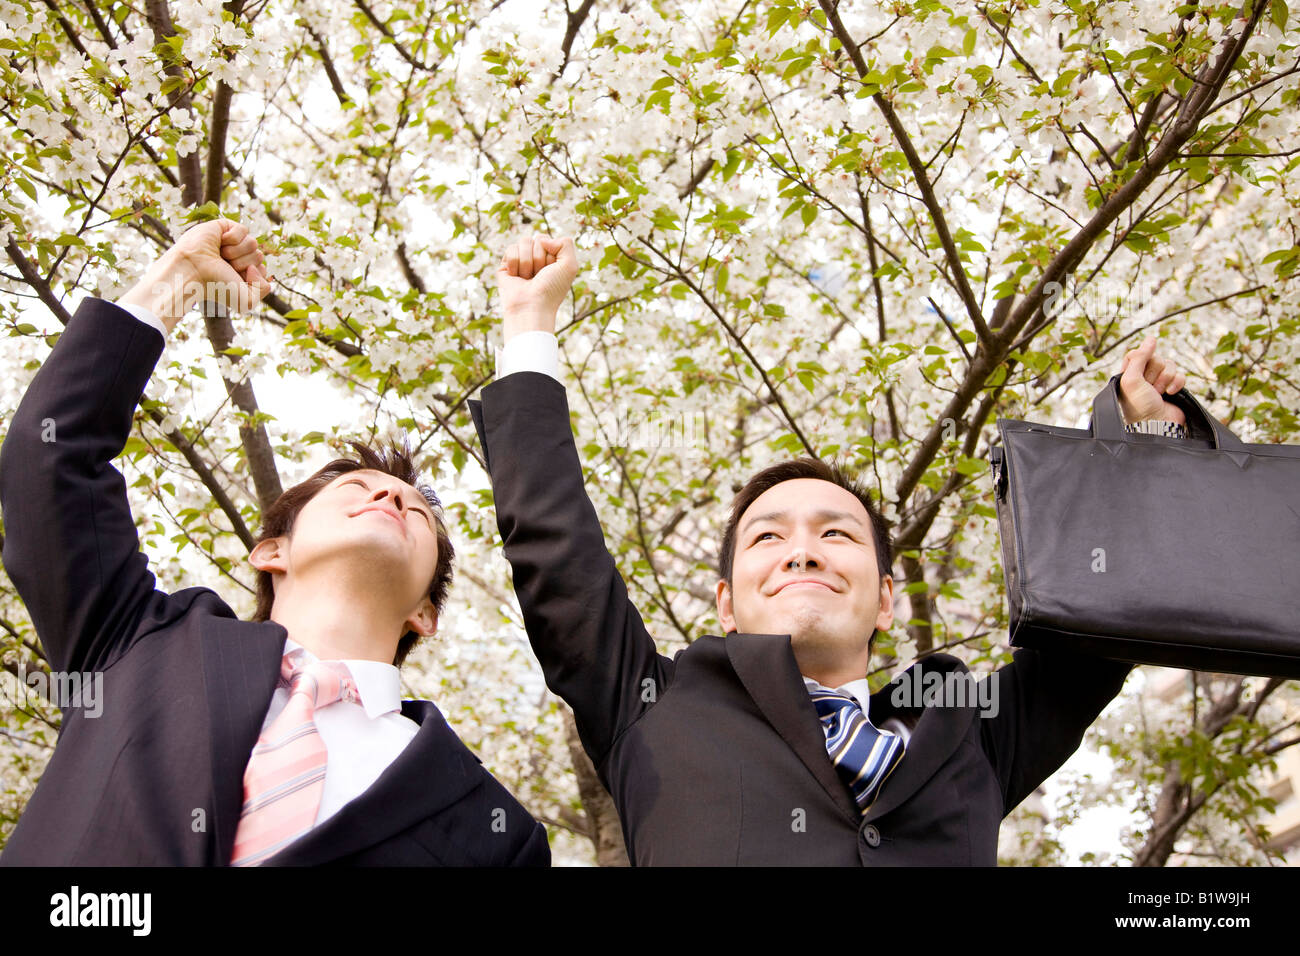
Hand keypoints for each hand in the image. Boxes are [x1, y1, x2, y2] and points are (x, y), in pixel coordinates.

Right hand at [120, 219, 271, 330]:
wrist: (194, 271)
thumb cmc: (216, 286)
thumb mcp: (247, 301)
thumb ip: (264, 289)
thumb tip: (257, 265)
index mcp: (242, 273)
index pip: (263, 269)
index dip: (253, 275)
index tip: (234, 279)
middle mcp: (237, 257)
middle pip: (259, 256)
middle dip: (244, 264)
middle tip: (225, 266)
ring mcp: (231, 243)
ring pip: (253, 243)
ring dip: (237, 252)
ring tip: (221, 256)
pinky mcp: (224, 227)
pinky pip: (244, 230)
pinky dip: (233, 238)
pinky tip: (219, 243)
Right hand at [496, 235, 578, 341]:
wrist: (532, 306)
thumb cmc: (552, 289)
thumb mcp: (570, 266)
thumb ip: (566, 243)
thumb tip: (542, 239)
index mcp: (551, 257)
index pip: (549, 239)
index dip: (551, 254)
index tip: (551, 271)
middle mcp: (536, 257)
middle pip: (537, 238)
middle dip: (540, 257)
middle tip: (539, 275)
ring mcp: (521, 260)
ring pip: (524, 241)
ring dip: (528, 261)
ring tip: (528, 278)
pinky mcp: (506, 265)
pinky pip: (511, 249)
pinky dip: (515, 263)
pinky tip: (517, 277)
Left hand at [1118, 336, 1185, 424]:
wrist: (1156, 424)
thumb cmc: (1138, 406)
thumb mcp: (1131, 380)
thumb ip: (1139, 357)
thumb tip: (1151, 338)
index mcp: (1129, 373)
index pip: (1137, 353)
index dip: (1142, 359)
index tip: (1141, 372)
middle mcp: (1144, 376)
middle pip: (1156, 358)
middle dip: (1154, 374)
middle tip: (1149, 388)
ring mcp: (1159, 382)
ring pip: (1169, 365)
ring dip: (1165, 379)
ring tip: (1158, 393)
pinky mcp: (1173, 387)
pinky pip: (1180, 375)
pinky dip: (1177, 383)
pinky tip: (1170, 393)